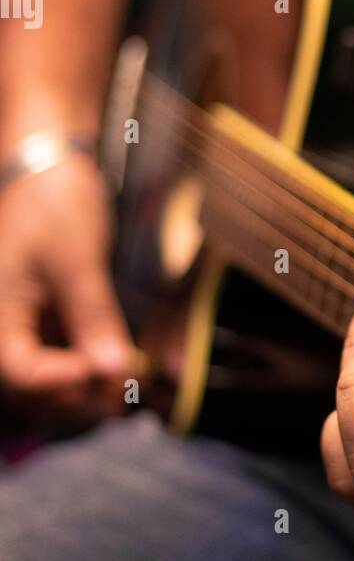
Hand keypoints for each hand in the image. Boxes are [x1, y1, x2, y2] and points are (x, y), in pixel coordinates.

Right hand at [0, 155, 137, 423]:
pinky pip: (64, 354)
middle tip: (129, 393)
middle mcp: (4, 326)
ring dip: (91, 386)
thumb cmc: (53, 204)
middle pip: (35, 386)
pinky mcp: (46, 319)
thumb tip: (114, 372)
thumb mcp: (77, 261)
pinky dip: (92, 364)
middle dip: (82, 393)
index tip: (111, 371)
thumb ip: (93, 318)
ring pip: (53, 375)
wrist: (49, 167)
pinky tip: (124, 367)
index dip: (65, 382)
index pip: (22, 373)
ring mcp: (26, 324)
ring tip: (133, 384)